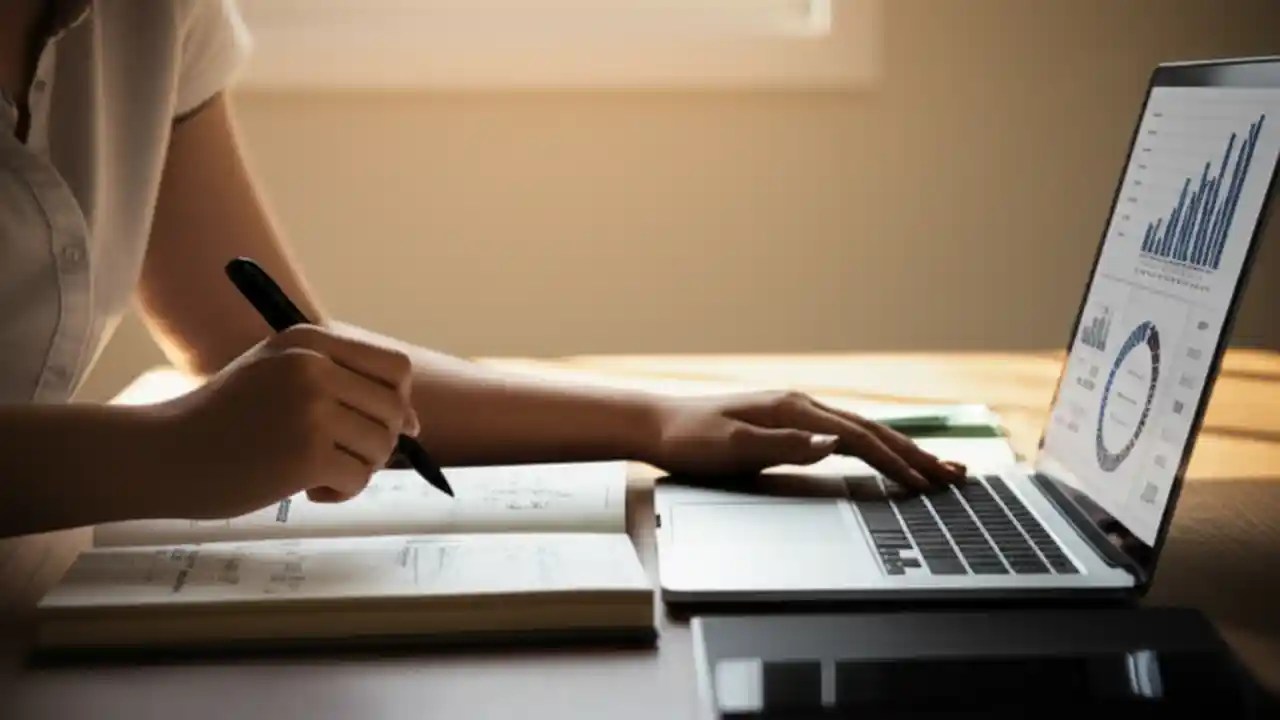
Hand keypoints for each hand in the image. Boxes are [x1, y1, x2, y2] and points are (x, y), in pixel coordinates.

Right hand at [155, 325, 419, 517]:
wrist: (163, 454)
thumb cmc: (222, 421)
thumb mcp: (278, 378)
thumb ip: (343, 388)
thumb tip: (416, 423)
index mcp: (309, 341)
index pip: (395, 368)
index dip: (398, 401)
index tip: (386, 425)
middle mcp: (314, 367)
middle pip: (395, 410)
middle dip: (379, 442)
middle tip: (341, 457)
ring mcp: (312, 408)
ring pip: (381, 447)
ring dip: (358, 469)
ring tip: (317, 472)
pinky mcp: (308, 452)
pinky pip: (358, 479)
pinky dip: (340, 492)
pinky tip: (307, 491)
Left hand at [646, 391, 965, 489]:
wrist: (658, 425)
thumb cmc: (690, 440)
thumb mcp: (732, 447)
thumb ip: (783, 445)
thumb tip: (832, 444)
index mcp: (793, 410)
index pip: (858, 438)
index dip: (896, 461)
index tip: (927, 482)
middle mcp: (801, 406)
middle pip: (871, 430)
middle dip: (915, 454)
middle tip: (956, 476)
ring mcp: (797, 413)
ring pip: (862, 431)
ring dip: (901, 449)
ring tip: (937, 466)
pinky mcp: (789, 423)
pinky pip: (844, 435)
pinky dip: (874, 447)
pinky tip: (886, 454)